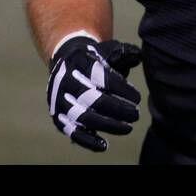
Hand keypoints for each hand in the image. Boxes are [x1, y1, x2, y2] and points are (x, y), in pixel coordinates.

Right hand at [46, 32, 142, 152]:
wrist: (66, 63)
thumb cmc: (93, 59)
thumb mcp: (106, 50)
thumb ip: (123, 53)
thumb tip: (138, 57)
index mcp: (78, 61)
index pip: (101, 77)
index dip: (121, 89)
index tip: (137, 98)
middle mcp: (65, 81)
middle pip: (93, 99)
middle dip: (118, 109)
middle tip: (136, 114)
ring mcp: (59, 100)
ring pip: (84, 117)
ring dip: (108, 125)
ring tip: (128, 128)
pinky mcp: (58, 116)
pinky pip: (72, 132)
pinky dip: (88, 141)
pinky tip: (105, 145)